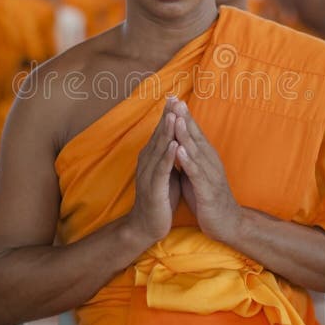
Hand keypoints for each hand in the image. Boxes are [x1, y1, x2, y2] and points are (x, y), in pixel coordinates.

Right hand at [126, 97, 180, 243]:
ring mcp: (148, 174)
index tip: (175, 97)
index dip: (167, 115)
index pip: (160, 132)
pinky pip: (161, 169)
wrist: (146, 227)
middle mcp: (147, 162)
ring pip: (158, 149)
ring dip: (166, 132)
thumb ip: (169, 157)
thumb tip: (178, 141)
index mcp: (151, 158)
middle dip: (167, 116)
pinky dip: (167, 156)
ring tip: (174, 115)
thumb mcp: (166, 173)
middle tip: (174, 98)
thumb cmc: (160, 199)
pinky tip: (174, 145)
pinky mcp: (153, 188)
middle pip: (158, 135)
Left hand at [170, 99, 240, 242]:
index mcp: (206, 157)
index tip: (173, 99)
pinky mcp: (208, 190)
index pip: (194, 132)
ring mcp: (210, 175)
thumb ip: (188, 158)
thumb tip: (176, 142)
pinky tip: (179, 150)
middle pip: (196, 136)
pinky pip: (197, 173)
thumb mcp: (196, 174)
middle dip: (185, 118)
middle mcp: (210, 162)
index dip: (184, 116)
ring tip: (177, 119)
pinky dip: (188, 161)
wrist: (227, 224)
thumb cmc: (208, 198)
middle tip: (176, 100)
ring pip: (196, 151)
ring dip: (186, 134)